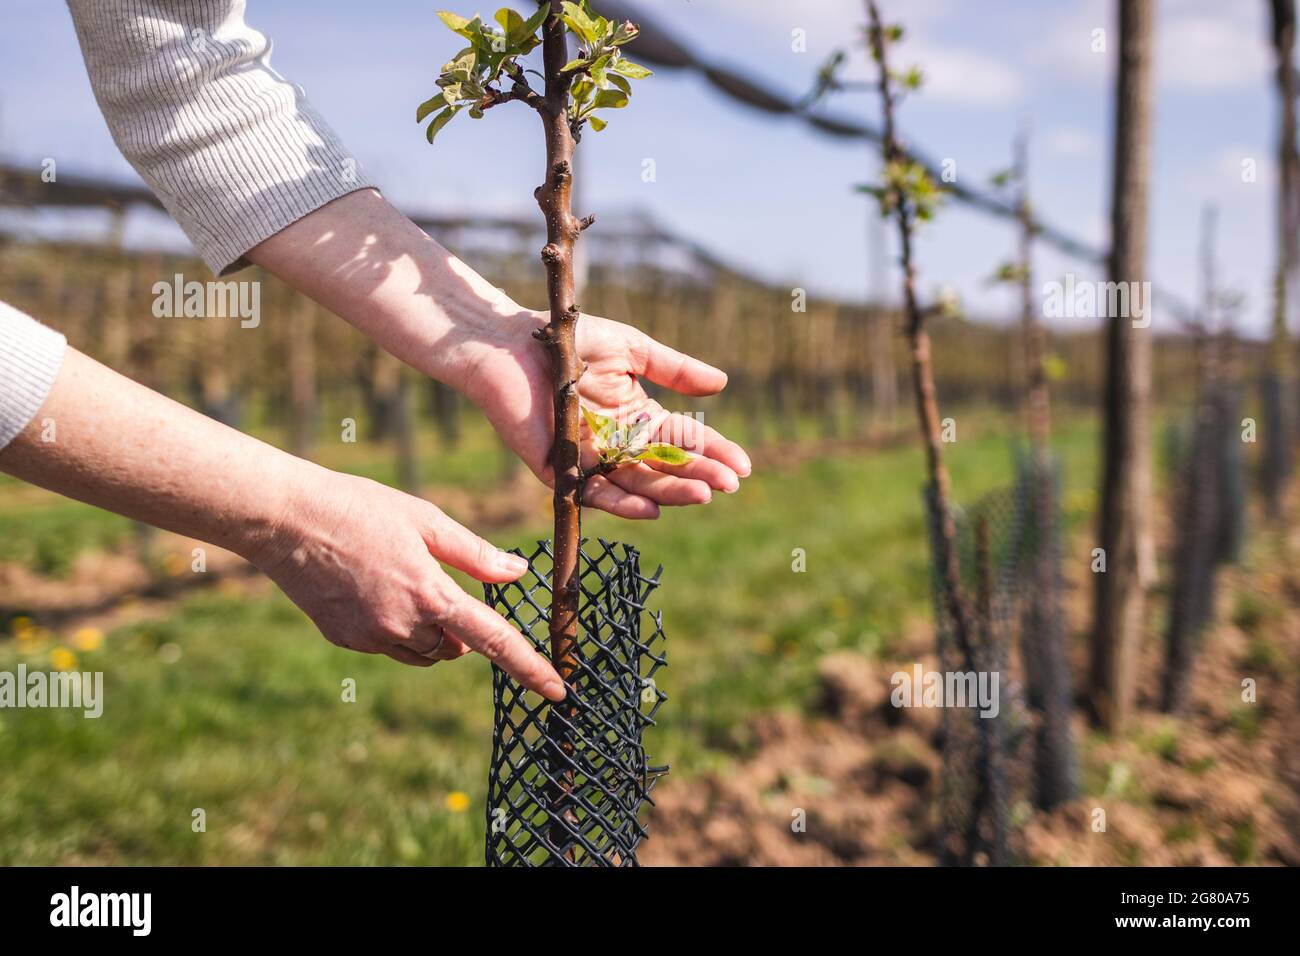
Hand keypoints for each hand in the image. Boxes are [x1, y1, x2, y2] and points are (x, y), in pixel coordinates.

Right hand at [248, 467, 564, 699]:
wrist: (286, 520)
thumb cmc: (361, 508)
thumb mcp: (427, 520)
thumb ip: (476, 554)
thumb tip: (519, 574)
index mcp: (431, 594)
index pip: (494, 640)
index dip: (529, 667)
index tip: (558, 690)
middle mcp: (403, 626)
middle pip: (455, 647)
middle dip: (461, 628)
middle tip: (439, 584)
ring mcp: (371, 638)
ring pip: (423, 652)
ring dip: (431, 632)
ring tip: (403, 581)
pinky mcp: (346, 640)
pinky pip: (387, 645)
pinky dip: (395, 628)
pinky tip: (372, 589)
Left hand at [468, 310, 752, 518]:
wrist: (513, 339)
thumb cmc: (571, 337)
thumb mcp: (633, 350)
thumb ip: (674, 370)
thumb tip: (722, 384)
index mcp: (637, 416)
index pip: (683, 440)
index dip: (714, 452)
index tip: (743, 466)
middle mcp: (617, 442)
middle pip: (665, 467)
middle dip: (699, 476)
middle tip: (730, 484)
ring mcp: (589, 458)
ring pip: (637, 484)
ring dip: (671, 491)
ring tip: (703, 494)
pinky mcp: (558, 469)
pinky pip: (592, 492)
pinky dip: (622, 503)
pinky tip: (653, 508)